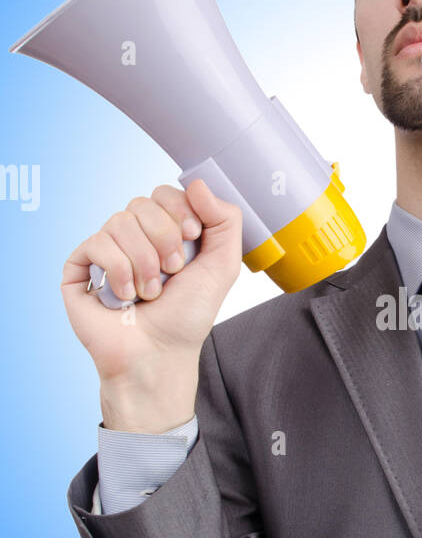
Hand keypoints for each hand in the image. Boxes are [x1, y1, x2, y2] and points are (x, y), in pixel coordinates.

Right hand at [61, 178, 242, 429]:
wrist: (159, 355)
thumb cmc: (187, 317)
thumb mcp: (223, 266)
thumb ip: (225, 220)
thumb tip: (195, 182)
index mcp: (163, 231)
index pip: (164, 193)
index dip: (179, 210)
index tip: (192, 238)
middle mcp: (133, 237)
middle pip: (141, 203)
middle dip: (164, 239)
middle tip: (173, 272)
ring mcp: (105, 250)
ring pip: (119, 221)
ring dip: (144, 261)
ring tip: (150, 292)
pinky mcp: (80, 267)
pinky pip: (96, 242)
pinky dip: (118, 270)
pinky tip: (126, 296)